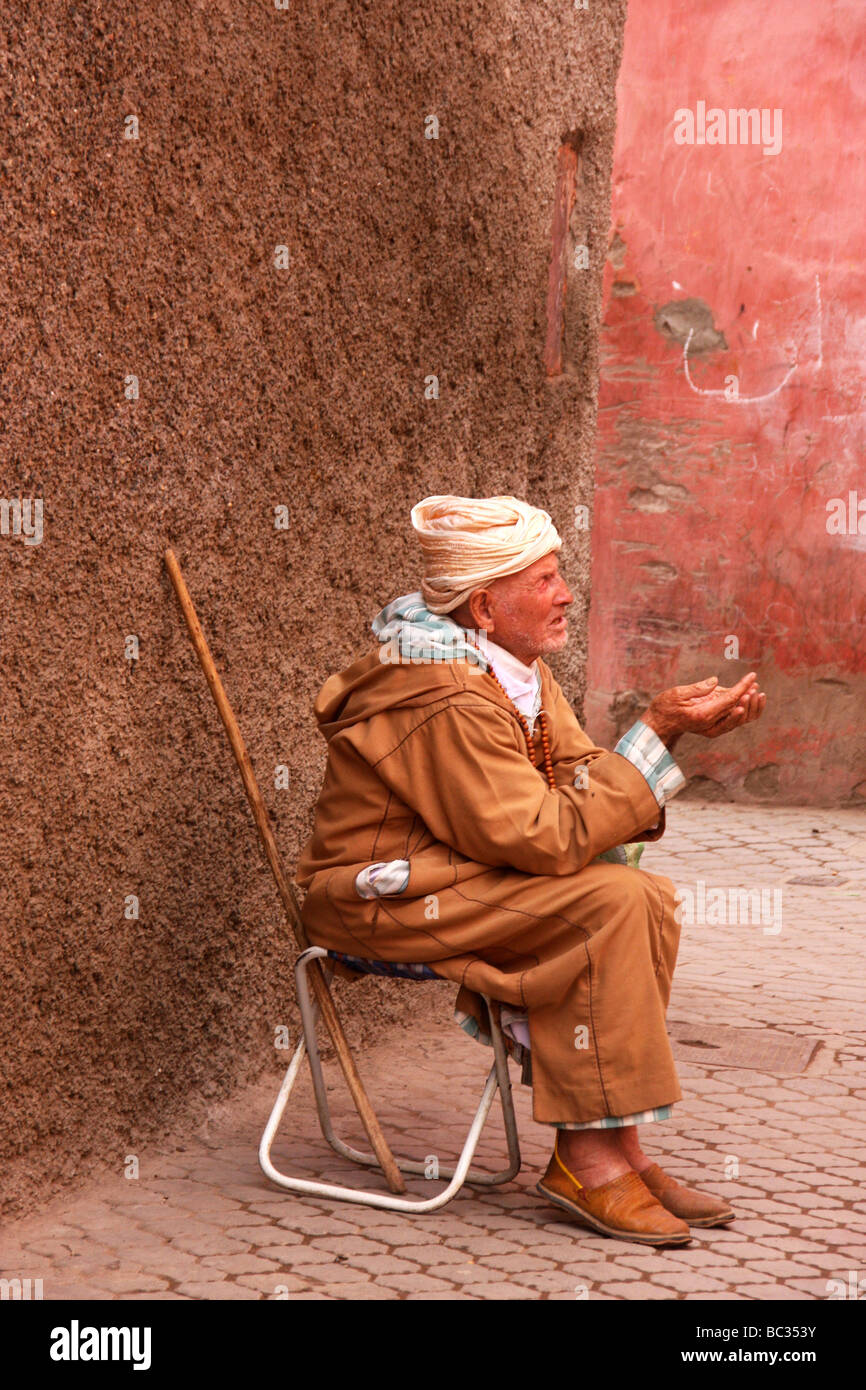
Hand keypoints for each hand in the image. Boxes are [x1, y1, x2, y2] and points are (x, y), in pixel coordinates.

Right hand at [641, 672, 765, 749]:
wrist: (659, 724)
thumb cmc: (665, 707)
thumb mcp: (677, 694)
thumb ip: (697, 688)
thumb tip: (715, 681)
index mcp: (703, 715)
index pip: (729, 700)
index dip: (742, 687)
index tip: (752, 676)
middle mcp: (711, 724)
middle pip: (737, 710)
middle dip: (748, 696)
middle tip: (754, 683)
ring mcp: (713, 726)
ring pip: (739, 718)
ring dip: (749, 704)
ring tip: (755, 687)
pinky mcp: (713, 724)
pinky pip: (733, 718)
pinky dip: (743, 707)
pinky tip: (748, 693)